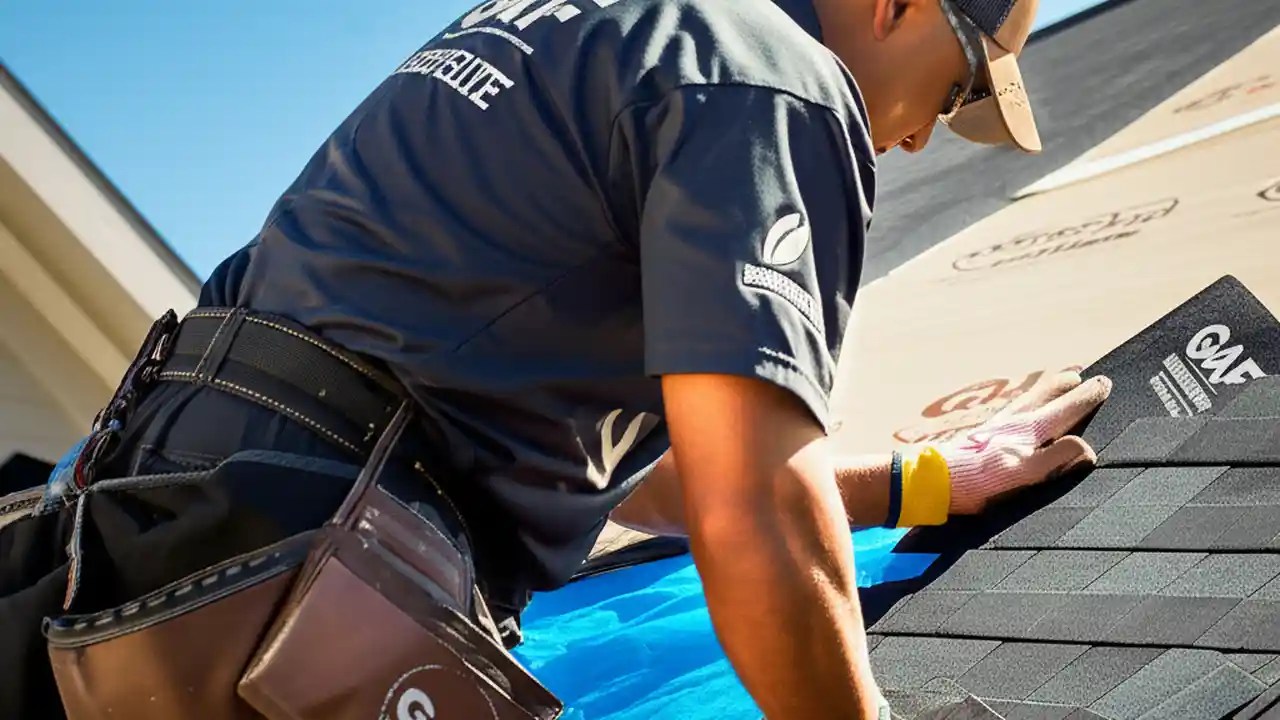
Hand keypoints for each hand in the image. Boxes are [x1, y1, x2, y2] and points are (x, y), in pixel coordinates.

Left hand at [937, 371, 1111, 514]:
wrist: (933, 480)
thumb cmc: (979, 480)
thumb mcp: (1024, 473)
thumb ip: (1056, 458)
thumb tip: (1087, 448)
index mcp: (1029, 430)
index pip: (1066, 409)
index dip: (1087, 398)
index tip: (1104, 384)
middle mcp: (1013, 422)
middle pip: (1044, 397)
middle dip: (1065, 387)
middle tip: (1080, 375)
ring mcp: (996, 427)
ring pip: (1027, 401)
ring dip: (1044, 391)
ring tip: (1055, 384)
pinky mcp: (981, 436)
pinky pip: (1012, 411)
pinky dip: (1025, 404)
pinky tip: (1019, 412)